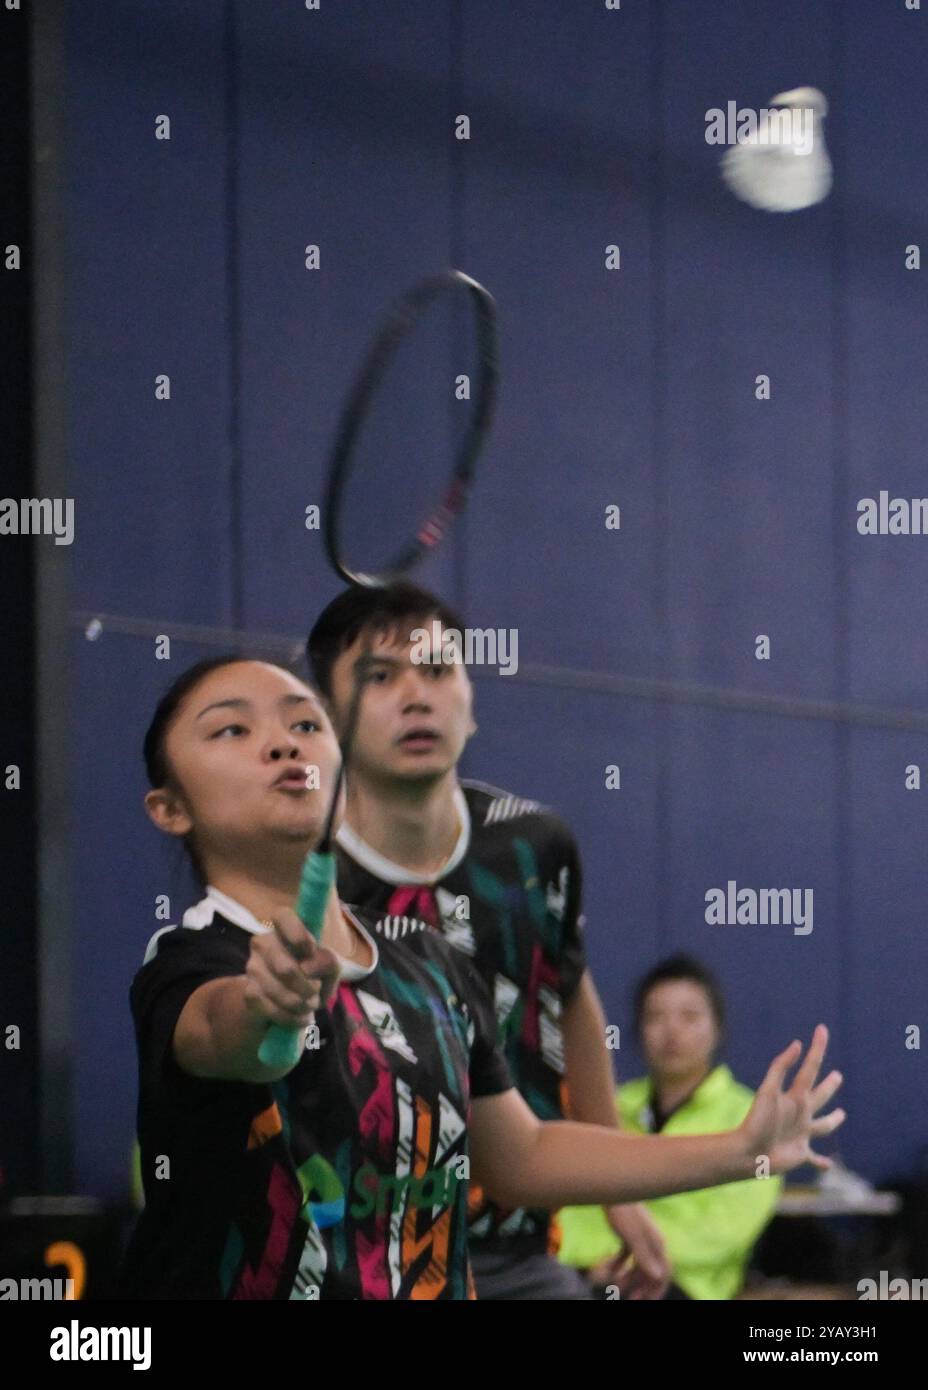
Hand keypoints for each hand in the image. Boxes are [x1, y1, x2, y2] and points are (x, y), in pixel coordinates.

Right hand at [243, 908, 340, 1028]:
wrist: (286, 1000)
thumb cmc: (313, 974)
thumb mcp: (328, 967)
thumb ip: (328, 962)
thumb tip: (309, 969)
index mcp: (284, 928)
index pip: (283, 916)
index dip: (298, 935)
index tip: (311, 951)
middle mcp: (263, 943)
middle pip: (286, 969)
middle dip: (308, 988)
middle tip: (315, 992)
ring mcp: (252, 967)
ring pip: (279, 993)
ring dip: (301, 1005)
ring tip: (308, 1005)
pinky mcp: (248, 992)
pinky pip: (271, 1009)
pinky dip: (290, 1018)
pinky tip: (298, 1016)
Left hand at [601, 1204, 670, 1299]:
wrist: (611, 1188)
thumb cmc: (623, 1211)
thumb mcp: (633, 1236)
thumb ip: (645, 1256)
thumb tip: (659, 1276)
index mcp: (657, 1243)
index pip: (664, 1272)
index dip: (657, 1289)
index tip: (646, 1301)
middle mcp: (651, 1241)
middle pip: (649, 1270)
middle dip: (640, 1286)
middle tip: (629, 1298)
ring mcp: (639, 1236)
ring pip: (636, 1263)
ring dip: (627, 1276)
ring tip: (614, 1284)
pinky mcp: (627, 1232)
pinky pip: (625, 1254)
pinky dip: (617, 1263)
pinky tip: (605, 1269)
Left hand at [739, 1025, 844, 1175]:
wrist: (748, 1152)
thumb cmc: (757, 1122)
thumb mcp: (768, 1091)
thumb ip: (780, 1068)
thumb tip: (797, 1044)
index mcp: (795, 1097)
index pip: (810, 1068)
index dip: (817, 1048)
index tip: (822, 1029)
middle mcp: (801, 1113)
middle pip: (820, 1096)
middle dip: (829, 1086)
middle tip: (838, 1076)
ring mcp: (801, 1134)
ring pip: (822, 1126)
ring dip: (832, 1121)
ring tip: (841, 1115)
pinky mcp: (800, 1154)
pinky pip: (814, 1158)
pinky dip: (822, 1162)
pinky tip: (828, 1165)